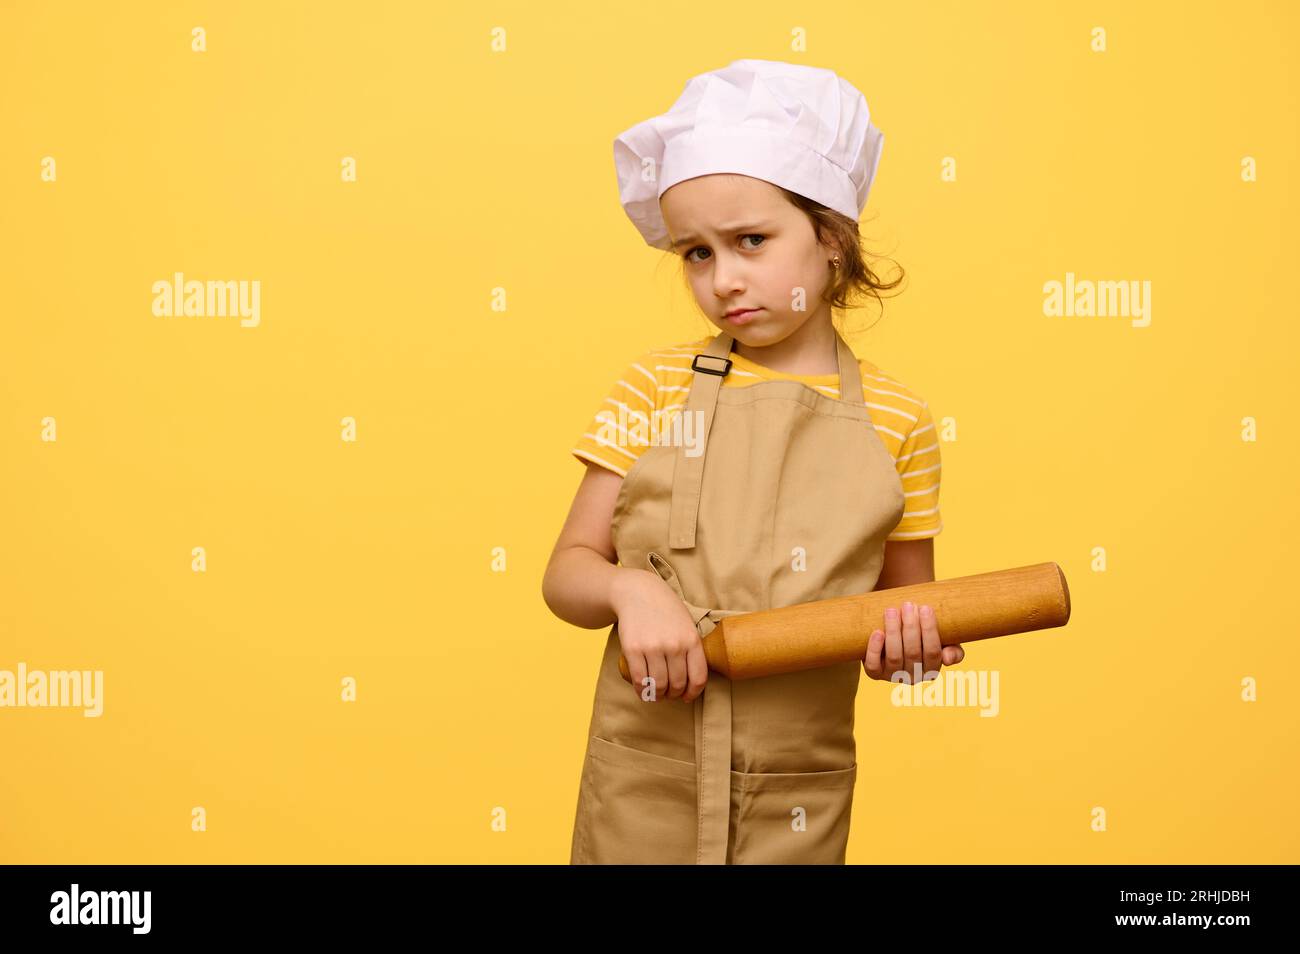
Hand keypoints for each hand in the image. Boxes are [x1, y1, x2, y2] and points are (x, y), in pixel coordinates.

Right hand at [610, 567, 708, 703]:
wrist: (638, 592)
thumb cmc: (665, 610)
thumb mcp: (687, 625)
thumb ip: (692, 650)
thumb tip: (692, 683)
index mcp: (692, 640)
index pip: (698, 678)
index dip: (693, 693)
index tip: (687, 697)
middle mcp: (674, 645)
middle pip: (678, 684)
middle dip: (674, 694)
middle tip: (669, 693)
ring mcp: (653, 647)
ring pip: (659, 685)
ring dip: (658, 694)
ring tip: (656, 692)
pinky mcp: (633, 649)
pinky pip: (640, 680)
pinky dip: (642, 690)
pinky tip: (643, 690)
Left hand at [863, 601, 963, 683]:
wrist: (896, 631)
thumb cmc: (923, 634)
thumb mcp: (944, 641)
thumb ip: (953, 650)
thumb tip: (947, 658)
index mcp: (932, 670)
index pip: (933, 652)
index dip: (929, 630)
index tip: (925, 608)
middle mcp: (913, 677)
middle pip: (913, 653)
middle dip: (910, 627)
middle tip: (908, 605)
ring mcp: (893, 676)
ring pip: (894, 657)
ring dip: (893, 632)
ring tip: (892, 611)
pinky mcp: (875, 673)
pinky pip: (874, 665)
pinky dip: (875, 649)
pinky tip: (877, 632)